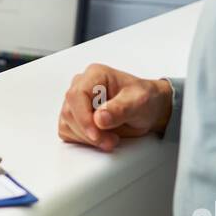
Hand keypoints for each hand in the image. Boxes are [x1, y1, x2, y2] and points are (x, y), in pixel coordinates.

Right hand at [57, 63, 172, 151]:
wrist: (148, 108)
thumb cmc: (144, 99)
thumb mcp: (140, 101)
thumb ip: (121, 109)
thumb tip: (99, 118)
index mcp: (95, 75)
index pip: (76, 95)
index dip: (83, 117)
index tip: (97, 134)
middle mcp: (82, 86)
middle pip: (69, 112)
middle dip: (89, 133)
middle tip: (111, 141)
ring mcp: (76, 102)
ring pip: (67, 124)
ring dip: (87, 139)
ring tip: (110, 139)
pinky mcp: (75, 117)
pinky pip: (68, 132)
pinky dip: (83, 141)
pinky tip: (101, 138)